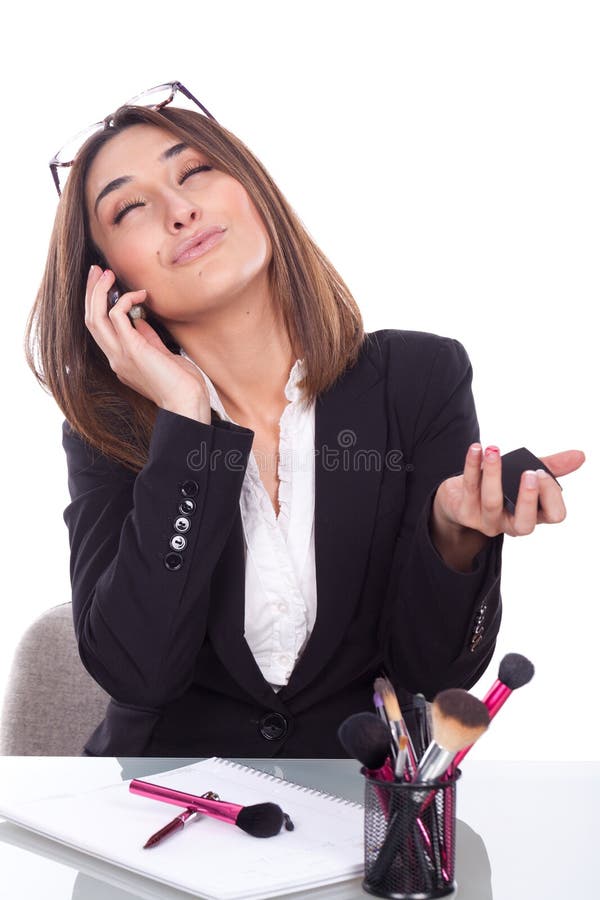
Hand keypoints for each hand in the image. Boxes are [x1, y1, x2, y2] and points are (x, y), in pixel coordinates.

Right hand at [85, 266, 211, 419]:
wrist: (187, 403)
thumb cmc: (181, 383)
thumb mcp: (160, 355)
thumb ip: (146, 338)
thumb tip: (139, 319)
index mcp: (121, 360)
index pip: (100, 329)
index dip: (99, 305)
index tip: (106, 285)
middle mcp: (115, 358)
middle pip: (90, 320)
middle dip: (91, 293)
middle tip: (96, 271)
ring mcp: (120, 355)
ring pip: (94, 318)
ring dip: (98, 292)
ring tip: (106, 273)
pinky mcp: (131, 350)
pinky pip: (116, 317)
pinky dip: (125, 300)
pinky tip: (140, 295)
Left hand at [433, 443, 585, 539]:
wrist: (458, 497)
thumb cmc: (500, 487)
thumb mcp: (526, 476)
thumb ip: (552, 467)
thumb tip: (579, 455)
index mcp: (532, 515)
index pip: (554, 515)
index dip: (551, 495)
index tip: (541, 472)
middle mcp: (510, 523)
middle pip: (525, 523)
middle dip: (529, 498)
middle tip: (531, 472)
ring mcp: (486, 521)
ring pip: (492, 501)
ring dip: (494, 473)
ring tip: (496, 450)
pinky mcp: (464, 512)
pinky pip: (469, 487)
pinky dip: (472, 465)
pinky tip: (477, 449)